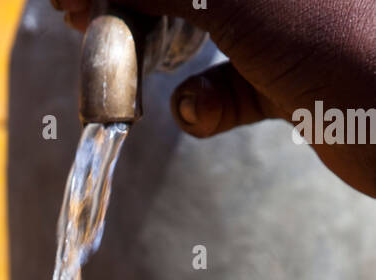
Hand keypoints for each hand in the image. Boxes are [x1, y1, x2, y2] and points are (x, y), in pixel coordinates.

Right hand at [51, 0, 375, 198]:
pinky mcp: (301, 77)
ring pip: (204, 20)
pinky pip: (237, 79)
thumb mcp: (242, 2)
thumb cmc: (351, 51)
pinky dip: (207, 98)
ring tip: (132, 68)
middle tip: (84, 20)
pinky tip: (196, 113)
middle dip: (135, 0)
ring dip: (159, 45)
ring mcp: (292, 22)